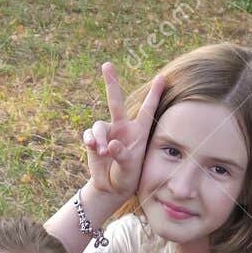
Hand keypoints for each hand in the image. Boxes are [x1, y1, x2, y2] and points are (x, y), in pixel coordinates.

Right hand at [82, 63, 165, 203]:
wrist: (111, 187)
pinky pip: (89, 134)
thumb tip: (110, 144)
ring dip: (98, 137)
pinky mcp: (93, 140)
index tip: (162, 77)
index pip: (147, 109)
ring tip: (101, 151)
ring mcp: (107, 132)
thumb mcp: (129, 168)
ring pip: (98, 125)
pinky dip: (90, 139)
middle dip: (111, 82)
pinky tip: (92, 147)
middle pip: (116, 101)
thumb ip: (122, 154)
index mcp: (138, 131)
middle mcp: (122, 127)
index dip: (154, 93)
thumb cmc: (127, 177)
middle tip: (107, 64)